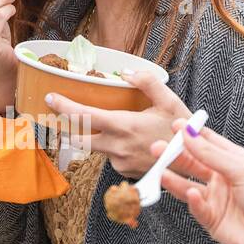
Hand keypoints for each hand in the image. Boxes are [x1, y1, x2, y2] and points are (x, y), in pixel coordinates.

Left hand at [45, 71, 190, 177]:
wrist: (194, 165)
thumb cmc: (182, 132)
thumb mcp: (169, 101)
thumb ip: (147, 82)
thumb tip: (125, 72)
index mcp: (123, 126)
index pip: (84, 117)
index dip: (63, 107)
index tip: (50, 98)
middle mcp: (116, 147)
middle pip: (79, 138)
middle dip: (69, 128)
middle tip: (65, 117)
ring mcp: (119, 162)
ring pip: (96, 148)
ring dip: (95, 137)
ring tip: (110, 127)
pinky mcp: (124, 171)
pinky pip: (111, 157)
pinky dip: (113, 148)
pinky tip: (131, 142)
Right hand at [155, 123, 243, 243]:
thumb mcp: (242, 169)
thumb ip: (211, 154)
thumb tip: (189, 135)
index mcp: (235, 161)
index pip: (209, 143)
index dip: (191, 134)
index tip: (175, 125)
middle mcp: (223, 179)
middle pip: (193, 163)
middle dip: (175, 155)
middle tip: (157, 148)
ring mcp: (216, 199)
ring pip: (188, 185)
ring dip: (173, 178)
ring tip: (158, 170)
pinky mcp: (211, 220)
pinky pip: (196, 207)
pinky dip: (192, 201)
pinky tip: (191, 195)